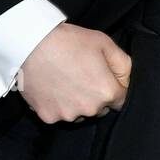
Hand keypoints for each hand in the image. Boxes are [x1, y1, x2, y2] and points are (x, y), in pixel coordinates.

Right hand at [16, 22, 131, 123]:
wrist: (32, 45)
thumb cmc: (70, 42)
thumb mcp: (105, 44)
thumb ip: (123, 64)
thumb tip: (127, 79)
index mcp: (106, 92)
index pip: (121, 100)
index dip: (115, 87)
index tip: (105, 77)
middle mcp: (89, 109)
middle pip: (100, 108)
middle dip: (97, 96)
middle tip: (84, 75)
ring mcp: (67, 115)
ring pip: (80, 113)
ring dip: (77, 102)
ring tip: (67, 80)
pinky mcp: (47, 117)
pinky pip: (59, 114)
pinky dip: (58, 104)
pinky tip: (54, 86)